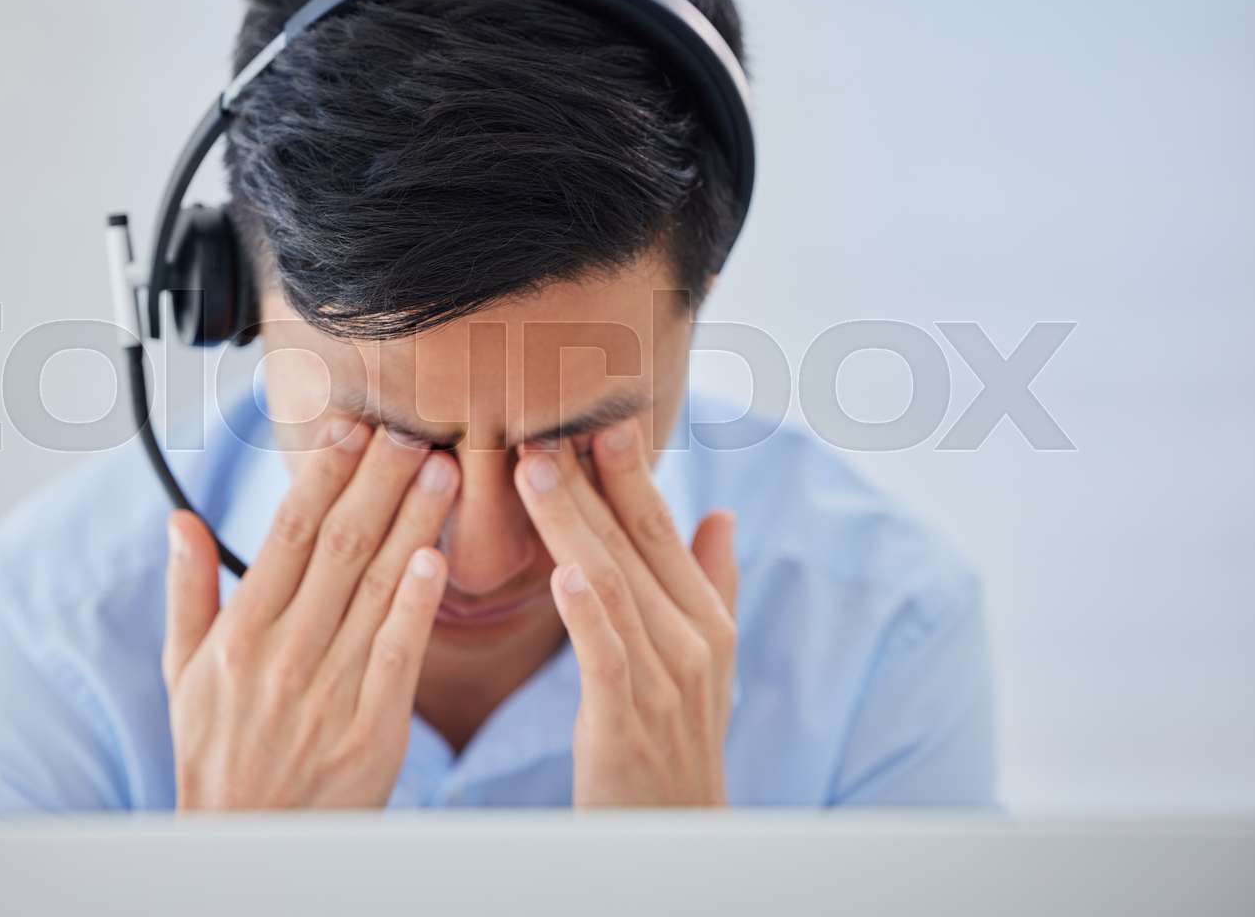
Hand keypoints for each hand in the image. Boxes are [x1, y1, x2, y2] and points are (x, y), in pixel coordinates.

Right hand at [162, 420, 457, 809]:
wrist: (249, 845)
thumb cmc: (217, 753)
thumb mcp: (185, 673)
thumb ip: (188, 592)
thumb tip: (181, 521)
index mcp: (239, 635)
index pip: (286, 535)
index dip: (323, 475)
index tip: (352, 426)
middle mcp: (282, 654)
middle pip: (338, 548)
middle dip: (380, 482)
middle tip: (415, 430)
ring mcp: (328, 691)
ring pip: (375, 589)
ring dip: (412, 524)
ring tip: (443, 472)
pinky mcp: (372, 729)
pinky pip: (397, 654)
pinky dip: (416, 605)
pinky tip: (436, 559)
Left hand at [514, 420, 738, 806]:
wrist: (677, 839)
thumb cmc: (677, 743)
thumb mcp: (707, 660)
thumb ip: (713, 584)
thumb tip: (721, 514)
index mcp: (705, 617)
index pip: (659, 527)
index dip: (626, 470)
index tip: (593, 414)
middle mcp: (692, 639)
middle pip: (633, 541)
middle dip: (588, 477)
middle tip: (545, 419)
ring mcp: (663, 680)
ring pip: (610, 582)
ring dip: (571, 521)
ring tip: (532, 469)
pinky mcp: (625, 722)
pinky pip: (605, 655)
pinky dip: (585, 612)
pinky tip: (561, 571)